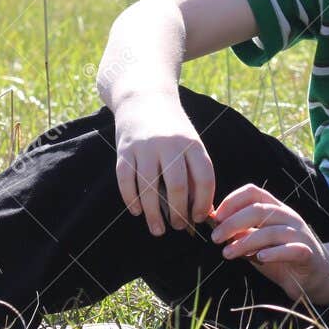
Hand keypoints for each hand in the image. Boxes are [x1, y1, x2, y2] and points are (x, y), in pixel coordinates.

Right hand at [112, 94, 216, 235]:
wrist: (145, 98)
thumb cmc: (173, 130)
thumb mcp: (191, 144)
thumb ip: (196, 173)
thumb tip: (202, 211)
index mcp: (192, 143)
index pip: (204, 178)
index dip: (203, 202)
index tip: (199, 218)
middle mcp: (169, 144)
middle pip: (177, 186)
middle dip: (179, 213)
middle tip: (179, 227)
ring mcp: (145, 147)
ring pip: (149, 187)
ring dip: (154, 214)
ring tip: (158, 229)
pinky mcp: (124, 150)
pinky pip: (126, 180)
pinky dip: (131, 199)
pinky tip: (137, 212)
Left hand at [210, 184, 328, 304]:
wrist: (314, 277)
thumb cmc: (280, 257)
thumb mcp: (256, 241)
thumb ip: (239, 231)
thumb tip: (210, 221)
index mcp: (276, 208)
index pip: (253, 192)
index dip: (231, 200)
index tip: (215, 217)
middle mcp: (288, 217)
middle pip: (259, 210)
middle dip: (233, 223)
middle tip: (215, 238)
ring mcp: (299, 234)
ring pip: (271, 231)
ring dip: (245, 242)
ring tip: (227, 253)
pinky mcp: (307, 253)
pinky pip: (290, 249)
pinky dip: (273, 253)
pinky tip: (258, 259)